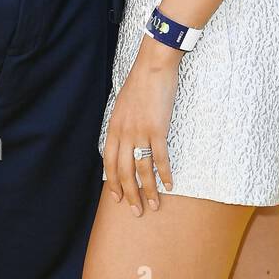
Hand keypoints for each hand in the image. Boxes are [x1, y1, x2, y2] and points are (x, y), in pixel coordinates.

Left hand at [102, 36, 179, 214]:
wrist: (153, 67)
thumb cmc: (140, 84)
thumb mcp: (122, 106)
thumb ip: (122, 125)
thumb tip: (124, 141)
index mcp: (114, 127)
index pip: (109, 162)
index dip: (113, 182)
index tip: (117, 198)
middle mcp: (124, 133)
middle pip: (124, 171)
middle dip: (130, 195)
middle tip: (136, 211)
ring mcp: (140, 132)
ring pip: (142, 169)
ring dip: (148, 190)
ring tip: (154, 205)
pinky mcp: (157, 129)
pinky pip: (160, 158)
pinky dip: (165, 174)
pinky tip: (170, 185)